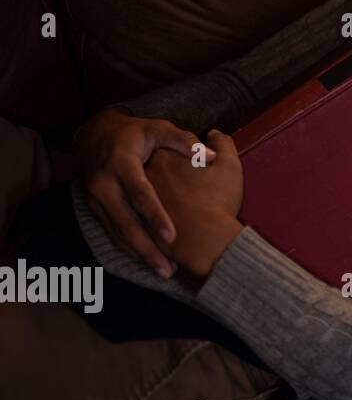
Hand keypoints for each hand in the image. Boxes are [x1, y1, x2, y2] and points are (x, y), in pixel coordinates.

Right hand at [74, 107, 213, 277]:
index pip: (140, 194)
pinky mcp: (94, 209)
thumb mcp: (157, 128)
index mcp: (121, 164)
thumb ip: (183, 141)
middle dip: (147, 248)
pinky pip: (112, 233)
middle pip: (126, 223)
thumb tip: (212, 155)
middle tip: (170, 268)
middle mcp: (104, 184)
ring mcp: (96, 199)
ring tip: (164, 271)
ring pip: (117, 233)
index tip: (173, 236)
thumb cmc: (133, 133)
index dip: (155, 216)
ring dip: (139, 254)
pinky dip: (129, 249)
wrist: (91, 135)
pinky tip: (148, 261)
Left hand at [145, 129, 245, 280]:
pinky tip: (165, 228)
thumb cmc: (218, 200)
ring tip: (179, 210)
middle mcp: (143, 177)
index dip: (179, 158)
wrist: (206, 240)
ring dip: (157, 203)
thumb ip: (222, 143)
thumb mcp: (229, 165)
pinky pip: (140, 222)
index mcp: (162, 158)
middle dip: (167, 180)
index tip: (191, 168)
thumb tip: (213, 135)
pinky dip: (150, 224)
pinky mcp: (137, 226)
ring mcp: (135, 201)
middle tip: (186, 189)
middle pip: (151, 173)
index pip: (165, 149)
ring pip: (144, 197)